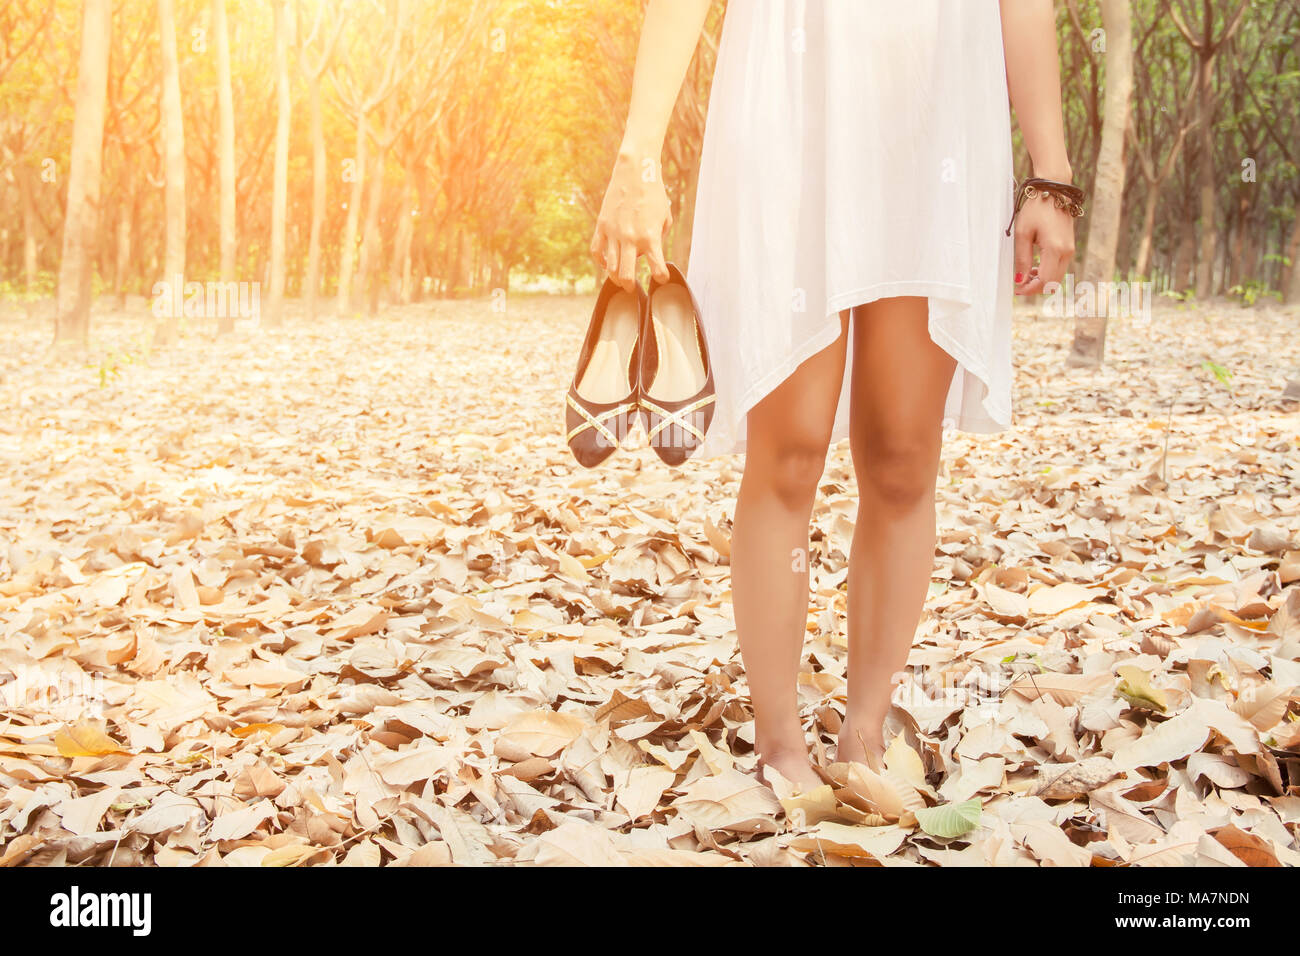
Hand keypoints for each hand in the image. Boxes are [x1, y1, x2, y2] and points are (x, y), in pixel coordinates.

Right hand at [589, 149, 671, 290]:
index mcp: (650, 237)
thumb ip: (659, 239)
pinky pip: (596, 250)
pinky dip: (600, 260)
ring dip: (615, 277)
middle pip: (626, 274)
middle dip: (630, 285)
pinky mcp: (602, 226)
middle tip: (632, 289)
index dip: (660, 277)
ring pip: (610, 266)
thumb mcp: (665, 217)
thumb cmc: (654, 194)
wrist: (635, 172)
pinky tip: (606, 263)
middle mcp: (630, 238)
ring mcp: (613, 233)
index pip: (656, 267)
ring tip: (620, 279)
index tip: (662, 278)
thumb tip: (649, 253)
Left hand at [1012, 192, 1075, 295]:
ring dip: (1041, 281)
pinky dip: (1048, 273)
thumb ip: (1022, 259)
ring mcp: (1070, 250)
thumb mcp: (1023, 234)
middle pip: (1053, 283)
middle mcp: (1066, 252)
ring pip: (1057, 277)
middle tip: (1019, 284)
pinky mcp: (1069, 248)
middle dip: (1035, 288)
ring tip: (1025, 274)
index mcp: (1055, 249)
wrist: (1054, 192)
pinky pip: (1059, 268)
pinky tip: (1035, 267)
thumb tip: (1020, 280)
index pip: (1045, 281)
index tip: (1017, 290)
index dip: (1030, 290)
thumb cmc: (1036, 209)